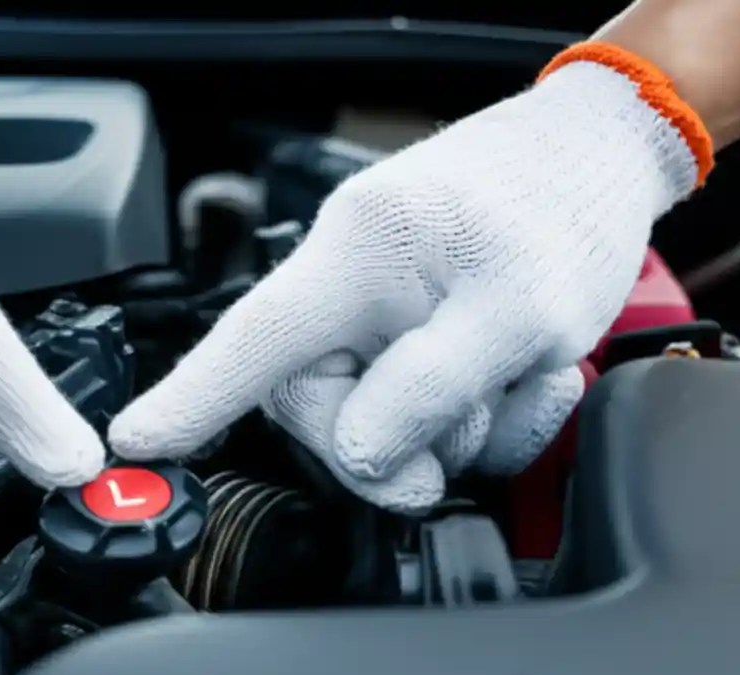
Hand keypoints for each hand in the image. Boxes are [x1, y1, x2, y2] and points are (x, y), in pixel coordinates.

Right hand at [111, 60, 701, 510]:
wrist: (606, 155)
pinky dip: (483, 411)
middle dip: (394, 442)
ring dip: (460, 424)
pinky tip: (522, 373)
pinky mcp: (419, 331)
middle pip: (321, 404)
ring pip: (384, 418)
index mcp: (354, 256)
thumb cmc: (563, 207)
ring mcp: (385, 310)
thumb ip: (429, 388)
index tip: (134, 442)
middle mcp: (353, 283)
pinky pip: (426, 407)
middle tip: (461, 441)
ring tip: (518, 373)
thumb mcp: (516, 312)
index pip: (254, 341)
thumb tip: (363, 455)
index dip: (189, 399)